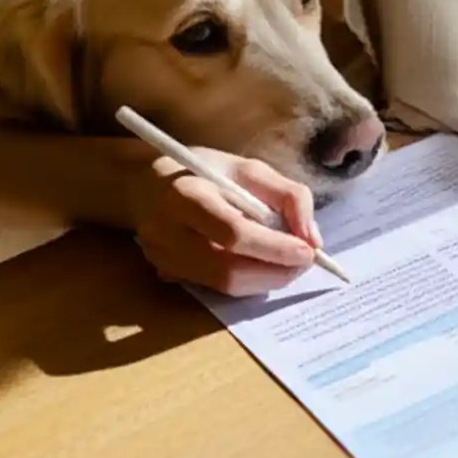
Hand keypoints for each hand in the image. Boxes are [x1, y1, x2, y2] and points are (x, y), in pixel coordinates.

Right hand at [130, 149, 322, 296]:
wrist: (145, 182)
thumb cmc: (203, 170)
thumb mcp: (249, 169)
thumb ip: (288, 196)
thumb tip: (313, 239)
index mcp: (186, 194)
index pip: (234, 233)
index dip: (275, 247)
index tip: (309, 251)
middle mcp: (168, 231)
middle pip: (228, 269)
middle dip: (276, 271)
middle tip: (305, 262)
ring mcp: (163, 257)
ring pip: (224, 286)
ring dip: (266, 280)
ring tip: (289, 265)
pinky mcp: (166, 272)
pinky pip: (216, 288)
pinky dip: (248, 281)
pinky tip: (262, 266)